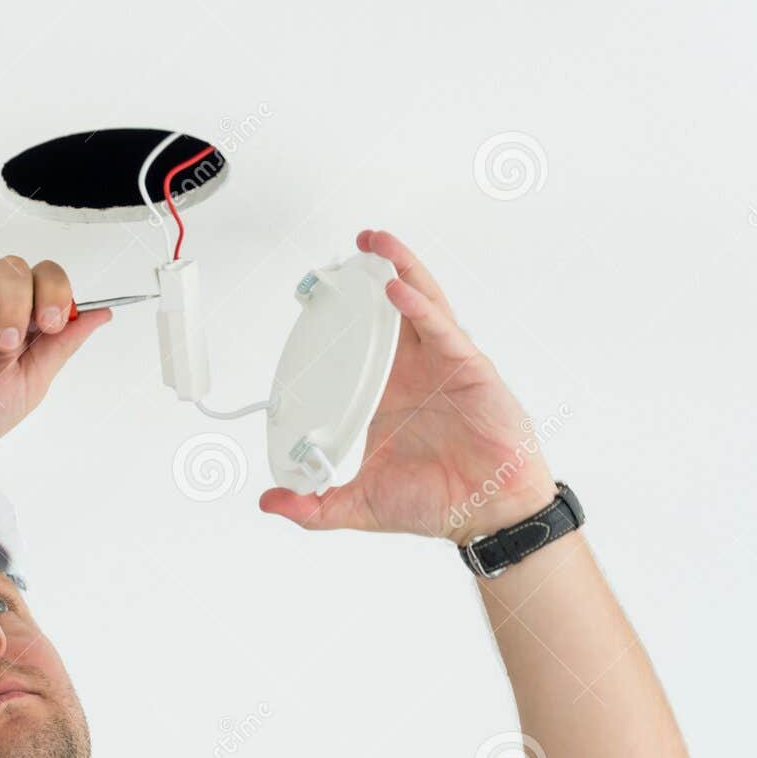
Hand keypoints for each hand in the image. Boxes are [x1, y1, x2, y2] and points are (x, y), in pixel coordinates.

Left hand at [258, 230, 556, 542]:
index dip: (342, 320)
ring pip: (420, 304)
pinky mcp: (469, 369)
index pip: (360, 345)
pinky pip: (441, 329)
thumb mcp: (360, 503)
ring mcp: (443, 365)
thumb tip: (269, 501)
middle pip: (391, 311)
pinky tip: (395, 287)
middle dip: (372, 274)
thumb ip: (314, 505)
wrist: (487, 515)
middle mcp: (415, 372)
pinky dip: (418, 306)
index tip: (316, 297)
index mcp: (387, 395)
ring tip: (375, 242)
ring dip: (399, 268)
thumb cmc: (437, 501)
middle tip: (351, 247)